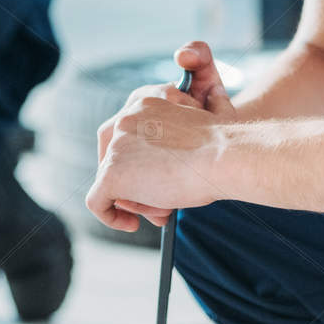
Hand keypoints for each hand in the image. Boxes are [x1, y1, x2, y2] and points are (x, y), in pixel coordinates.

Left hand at [87, 44, 234, 232]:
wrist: (227, 156)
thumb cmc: (223, 147)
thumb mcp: (192, 131)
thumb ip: (168, 144)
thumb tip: (157, 175)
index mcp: (145, 99)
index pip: (126, 130)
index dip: (136, 157)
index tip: (153, 174)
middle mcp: (126, 116)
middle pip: (111, 152)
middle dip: (129, 178)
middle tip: (152, 199)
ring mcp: (117, 144)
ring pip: (112, 179)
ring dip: (136, 198)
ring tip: (164, 209)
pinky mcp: (113, 173)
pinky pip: (97, 201)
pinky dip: (110, 216)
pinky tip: (131, 225)